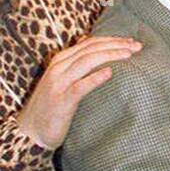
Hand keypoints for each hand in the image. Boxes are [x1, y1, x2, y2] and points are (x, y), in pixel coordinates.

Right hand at [16, 36, 141, 149]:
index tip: (131, 41)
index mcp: (61, 60)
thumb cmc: (51, 105)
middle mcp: (59, 67)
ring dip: (110, 55)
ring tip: (128, 54)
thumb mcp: (63, 79)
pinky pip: (80, 86)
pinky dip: (95, 78)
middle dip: (116, 45)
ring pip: (87, 61)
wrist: (30, 131)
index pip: (90, 43)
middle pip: (91, 49)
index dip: (112, 39)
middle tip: (137, 46)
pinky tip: (109, 73)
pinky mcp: (61, 100)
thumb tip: (95, 46)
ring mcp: (59, 83)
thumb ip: (76, 64)